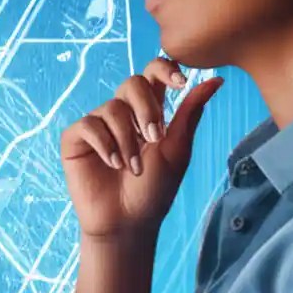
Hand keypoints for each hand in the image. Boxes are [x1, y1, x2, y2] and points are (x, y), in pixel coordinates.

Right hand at [59, 58, 223, 242]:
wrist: (128, 223)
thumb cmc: (154, 190)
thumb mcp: (177, 149)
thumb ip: (190, 112)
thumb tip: (217, 80)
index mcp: (148, 111)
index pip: (153, 73)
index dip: (165, 69)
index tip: (181, 83)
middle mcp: (121, 112)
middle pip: (132, 83)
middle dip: (146, 109)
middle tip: (155, 139)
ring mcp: (97, 124)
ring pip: (112, 108)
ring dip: (127, 140)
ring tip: (133, 167)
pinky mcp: (75, 139)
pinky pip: (88, 124)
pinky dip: (103, 144)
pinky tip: (112, 164)